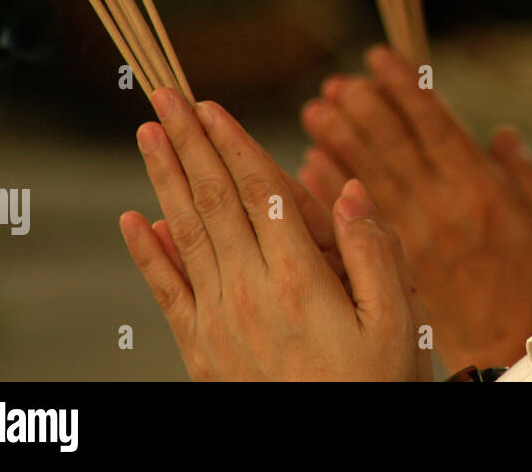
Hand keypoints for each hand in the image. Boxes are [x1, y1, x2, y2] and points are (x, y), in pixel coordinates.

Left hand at [120, 88, 432, 381]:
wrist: (332, 459)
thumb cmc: (376, 389)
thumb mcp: (398, 321)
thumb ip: (373, 252)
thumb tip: (348, 190)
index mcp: (299, 276)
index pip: (259, 192)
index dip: (232, 144)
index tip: (209, 104)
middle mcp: (250, 290)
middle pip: (212, 200)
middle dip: (187, 142)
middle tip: (162, 96)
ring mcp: (219, 321)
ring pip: (184, 233)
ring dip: (163, 179)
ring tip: (148, 135)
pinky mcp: (202, 351)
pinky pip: (167, 292)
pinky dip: (147, 253)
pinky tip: (133, 221)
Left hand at [299, 46, 531, 370]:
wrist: (510, 354)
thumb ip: (526, 175)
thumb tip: (500, 135)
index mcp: (478, 191)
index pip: (433, 125)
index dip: (404, 88)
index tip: (379, 57)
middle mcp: (439, 208)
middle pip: (391, 145)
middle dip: (362, 107)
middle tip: (339, 82)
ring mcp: (411, 238)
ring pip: (365, 176)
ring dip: (338, 139)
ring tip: (316, 109)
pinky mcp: (395, 264)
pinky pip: (352, 220)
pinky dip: (329, 190)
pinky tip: (311, 165)